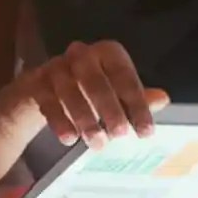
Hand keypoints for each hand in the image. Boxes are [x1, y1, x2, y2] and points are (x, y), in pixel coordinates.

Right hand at [5, 40, 169, 149]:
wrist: (38, 94)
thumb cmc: (85, 93)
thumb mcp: (114, 96)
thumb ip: (135, 98)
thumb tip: (163, 99)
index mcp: (105, 53)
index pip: (123, 73)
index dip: (136, 102)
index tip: (145, 131)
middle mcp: (80, 54)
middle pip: (94, 78)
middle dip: (109, 108)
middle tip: (120, 135)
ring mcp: (54, 67)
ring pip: (69, 89)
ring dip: (85, 117)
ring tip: (97, 144)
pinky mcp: (34, 82)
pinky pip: (46, 99)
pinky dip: (59, 120)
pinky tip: (69, 139)